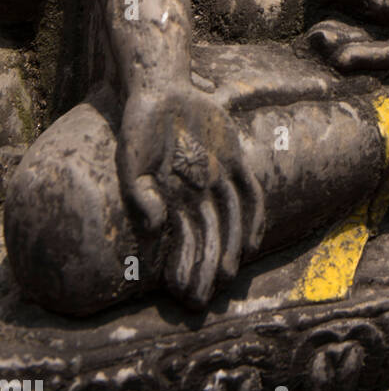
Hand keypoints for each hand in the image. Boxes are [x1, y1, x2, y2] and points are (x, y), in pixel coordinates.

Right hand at [118, 86, 264, 308]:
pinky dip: (255, 217)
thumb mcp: (130, 162)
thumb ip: (139, 195)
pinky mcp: (235, 157)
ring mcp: (220, 176)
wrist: (160, 90)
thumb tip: (154, 227)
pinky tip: (253, 244)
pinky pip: (252, 192)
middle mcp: (200, 192)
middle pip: (210, 237)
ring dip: (230, 251)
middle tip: (204, 299)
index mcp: (176, 198)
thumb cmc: (140, 129)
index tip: (183, 294)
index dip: (184, 270)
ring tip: (226, 278)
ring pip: (232, 221)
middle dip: (207, 270)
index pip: (183, 243)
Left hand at [308, 0, 388, 72]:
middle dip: (342, 49)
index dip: (365, 58)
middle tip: (315, 40)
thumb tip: (374, 0)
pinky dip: (349, 33)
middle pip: (372, 55)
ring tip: (314, 36)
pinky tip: (328, 27)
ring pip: (367, 47)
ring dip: (341, 42)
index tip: (341, 58)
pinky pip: (371, 37)